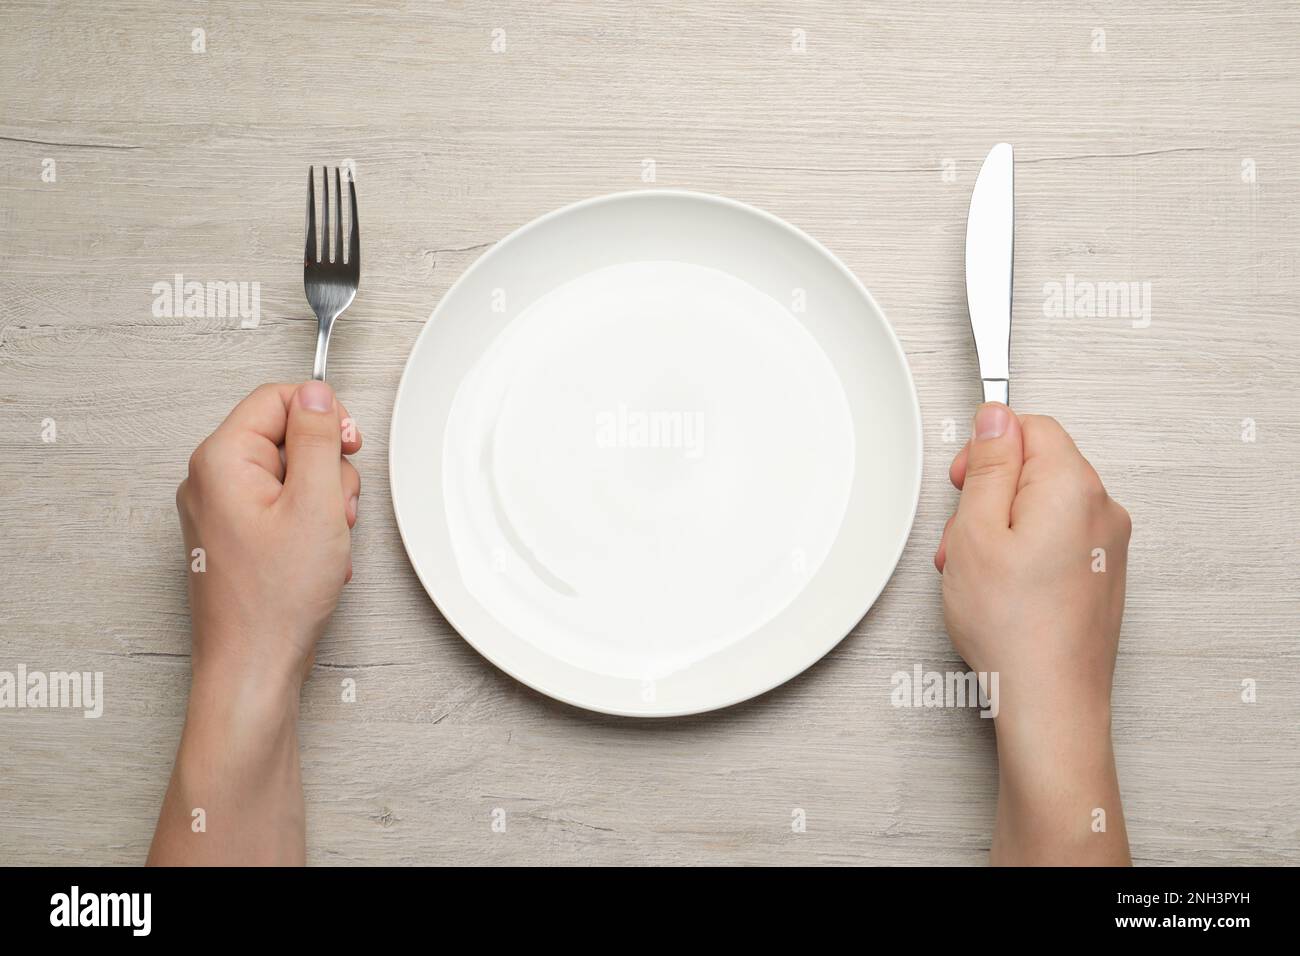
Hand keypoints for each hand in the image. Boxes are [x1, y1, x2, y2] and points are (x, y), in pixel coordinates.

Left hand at [150, 381, 360, 865]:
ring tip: (326, 539)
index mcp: (221, 460)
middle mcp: (211, 479)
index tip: (346, 445)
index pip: (278, 398)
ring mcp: (220, 510)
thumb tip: (317, 394)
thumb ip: (318, 437)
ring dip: (323, 500)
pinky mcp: (234, 535)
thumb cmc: (276, 599)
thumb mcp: (317, 503)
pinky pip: (281, 505)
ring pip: (291, 473)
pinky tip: (316, 555)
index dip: (323, 415)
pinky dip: (309, 524)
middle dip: (326, 467)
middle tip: (334, 506)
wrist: (254, 667)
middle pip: (286, 435)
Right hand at [935, 404, 1131, 864]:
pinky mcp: (1102, 577)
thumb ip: (987, 465)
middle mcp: (1103, 511)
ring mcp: (1109, 547)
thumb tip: (994, 420)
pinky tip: (998, 589)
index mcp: (1074, 487)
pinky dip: (1023, 553)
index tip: (962, 480)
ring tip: (975, 572)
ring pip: (1043, 507)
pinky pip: (1057, 540)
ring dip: (1001, 527)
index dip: (987, 447)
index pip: (1032, 426)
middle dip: (989, 494)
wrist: (1050, 702)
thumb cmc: (1013, 626)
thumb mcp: (975, 530)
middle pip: (1037, 467)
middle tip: (961, 536)